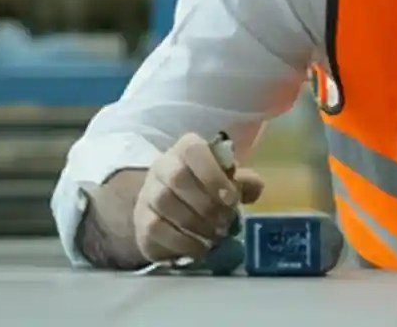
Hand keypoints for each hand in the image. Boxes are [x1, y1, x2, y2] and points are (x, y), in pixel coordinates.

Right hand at [132, 133, 264, 262]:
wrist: (169, 212)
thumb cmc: (205, 190)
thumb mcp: (227, 181)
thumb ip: (243, 182)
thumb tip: (255, 187)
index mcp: (186, 149)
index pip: (193, 150)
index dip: (212, 174)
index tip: (230, 198)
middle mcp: (163, 166)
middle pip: (178, 178)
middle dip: (206, 204)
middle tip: (225, 222)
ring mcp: (148, 193)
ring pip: (166, 203)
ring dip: (196, 223)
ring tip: (215, 236)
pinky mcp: (141, 220)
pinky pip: (156, 228)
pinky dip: (182, 241)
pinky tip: (200, 248)